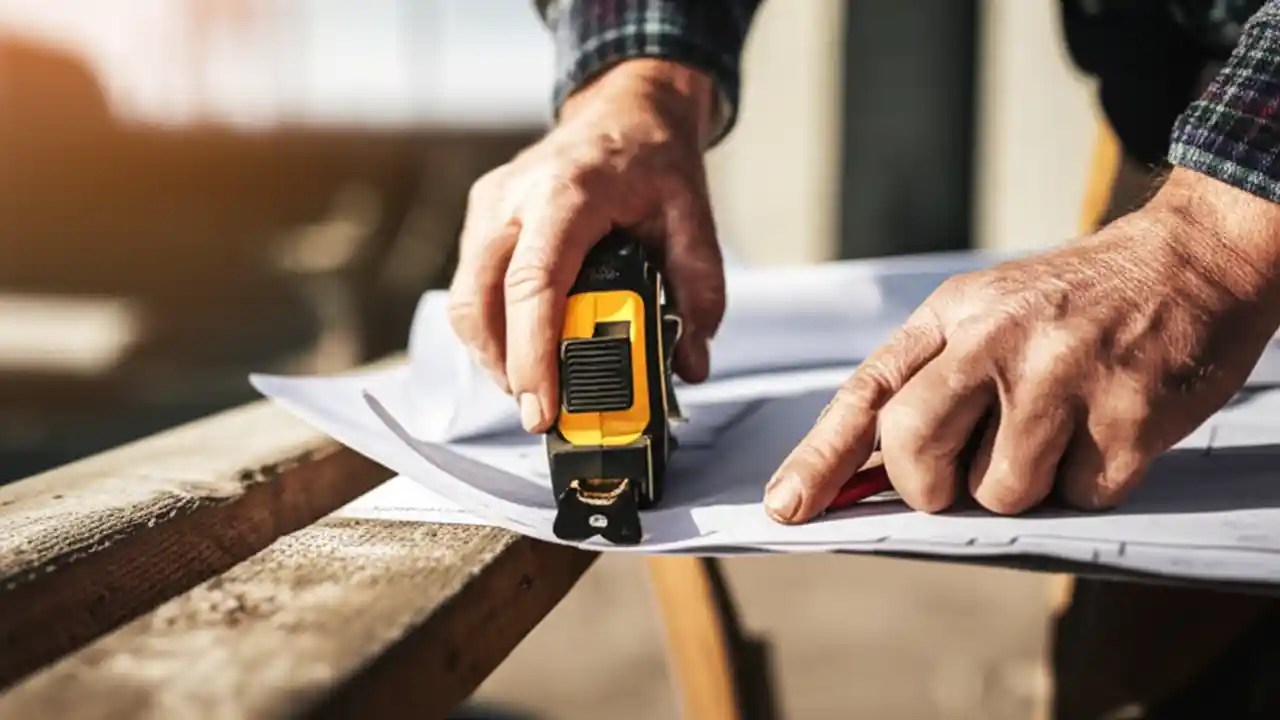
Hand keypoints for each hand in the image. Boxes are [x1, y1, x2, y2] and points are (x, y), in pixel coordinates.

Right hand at [448, 59, 724, 432]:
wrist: (625, 110)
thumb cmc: (652, 159)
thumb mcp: (693, 217)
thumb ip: (699, 291)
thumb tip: (690, 362)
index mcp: (568, 194)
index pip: (533, 285)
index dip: (532, 355)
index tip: (540, 406)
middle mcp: (514, 199)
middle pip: (479, 302)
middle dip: (504, 369)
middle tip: (540, 411)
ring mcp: (488, 208)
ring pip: (465, 301)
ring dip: (494, 355)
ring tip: (537, 386)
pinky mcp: (480, 222)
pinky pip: (470, 290)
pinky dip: (492, 330)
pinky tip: (527, 349)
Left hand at [765, 168, 1279, 521]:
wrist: (1193, 258)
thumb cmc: (1076, 301)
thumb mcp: (988, 311)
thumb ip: (929, 380)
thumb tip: (872, 473)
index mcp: (952, 314)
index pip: (866, 393)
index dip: (819, 458)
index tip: (786, 507)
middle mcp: (997, 339)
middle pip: (912, 446)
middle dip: (926, 488)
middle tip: (960, 478)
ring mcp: (1062, 375)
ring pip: (998, 492)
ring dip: (1023, 486)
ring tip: (1057, 430)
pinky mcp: (1126, 415)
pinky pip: (1077, 497)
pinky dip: (1087, 483)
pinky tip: (1106, 430)